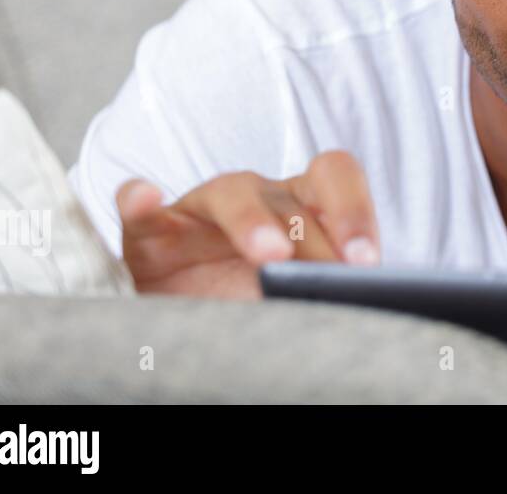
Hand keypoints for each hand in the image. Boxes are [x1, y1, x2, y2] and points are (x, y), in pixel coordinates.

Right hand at [116, 150, 379, 297]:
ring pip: (228, 193)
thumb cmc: (254, 306)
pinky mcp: (148, 235)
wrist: (186, 330)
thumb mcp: (296, 297)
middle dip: (313, 235)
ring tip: (271, 256)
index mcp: (299, 205)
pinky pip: (138, 208)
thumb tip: (368, 293)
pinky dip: (139, 199)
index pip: (334, 176)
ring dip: (253, 219)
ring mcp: (199, 212)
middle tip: (330, 272)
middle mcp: (254, 198)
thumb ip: (327, 286)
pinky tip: (145, 198)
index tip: (366, 260)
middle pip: (287, 194)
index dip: (355, 210)